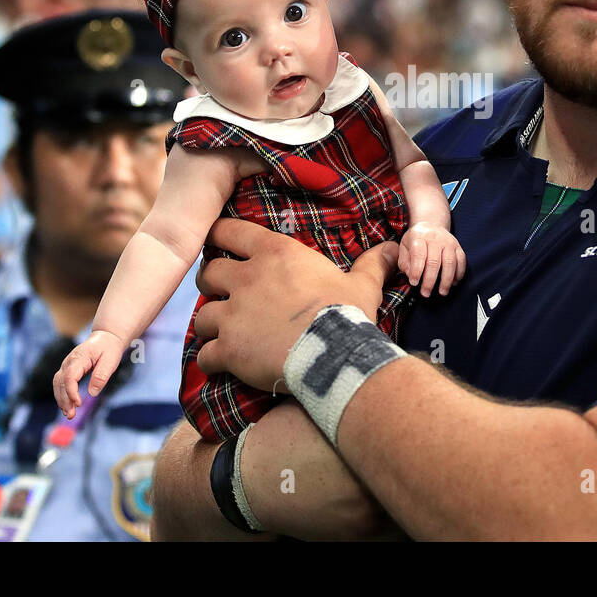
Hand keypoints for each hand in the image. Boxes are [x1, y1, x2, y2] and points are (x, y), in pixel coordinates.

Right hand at [53, 330, 126, 417]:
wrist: (106, 338)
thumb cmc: (109, 348)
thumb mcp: (111, 361)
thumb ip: (101, 376)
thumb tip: (92, 393)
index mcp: (79, 357)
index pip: (70, 376)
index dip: (71, 392)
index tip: (79, 404)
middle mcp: (68, 361)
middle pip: (60, 382)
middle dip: (64, 400)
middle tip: (71, 415)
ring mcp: (66, 365)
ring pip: (58, 384)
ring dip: (61, 400)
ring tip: (69, 414)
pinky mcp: (67, 370)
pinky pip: (60, 384)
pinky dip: (62, 396)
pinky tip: (67, 406)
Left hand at [193, 217, 399, 390]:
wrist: (335, 356)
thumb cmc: (347, 314)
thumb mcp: (363, 285)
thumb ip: (372, 264)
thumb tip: (394, 248)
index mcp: (275, 254)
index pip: (229, 232)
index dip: (219, 236)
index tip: (216, 241)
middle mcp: (246, 279)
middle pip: (208, 273)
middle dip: (211, 283)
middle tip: (221, 294)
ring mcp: (233, 314)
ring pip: (202, 316)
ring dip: (210, 325)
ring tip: (221, 334)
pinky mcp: (228, 348)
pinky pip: (205, 353)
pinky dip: (211, 359)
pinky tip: (221, 364)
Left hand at [398, 223, 465, 297]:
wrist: (431, 224)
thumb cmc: (416, 239)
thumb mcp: (404, 246)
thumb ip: (404, 261)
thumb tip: (410, 275)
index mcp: (419, 237)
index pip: (418, 255)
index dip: (416, 271)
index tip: (414, 283)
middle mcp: (435, 238)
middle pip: (434, 261)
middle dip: (430, 280)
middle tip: (426, 292)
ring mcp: (448, 242)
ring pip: (450, 262)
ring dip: (446, 280)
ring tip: (442, 291)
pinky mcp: (457, 246)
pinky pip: (461, 261)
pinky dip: (459, 273)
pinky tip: (454, 283)